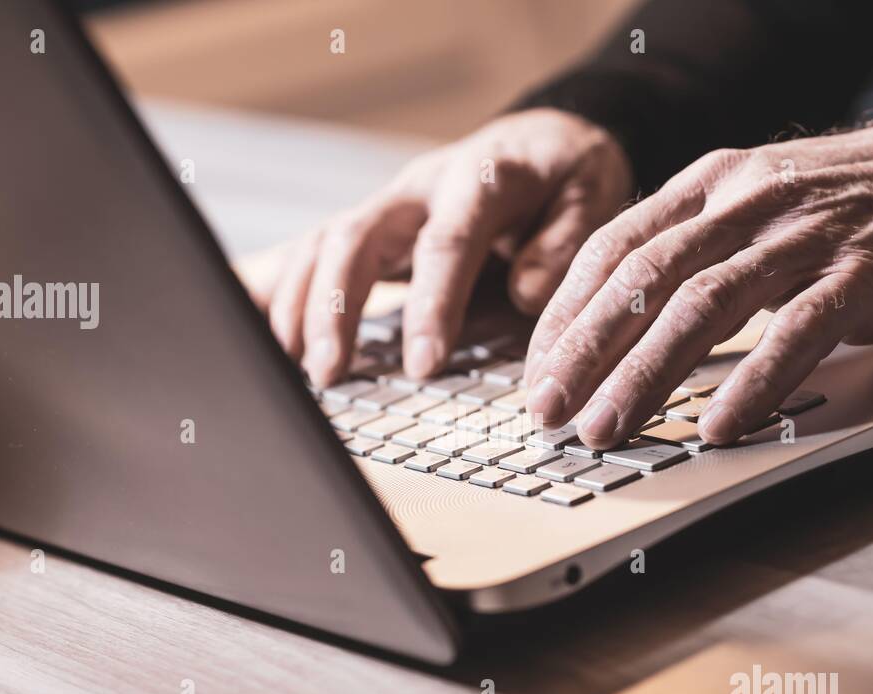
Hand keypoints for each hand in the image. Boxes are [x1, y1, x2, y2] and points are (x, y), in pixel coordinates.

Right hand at [253, 108, 632, 385]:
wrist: (540, 143)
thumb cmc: (566, 178)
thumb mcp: (592, 194)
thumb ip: (564, 241)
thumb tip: (524, 292)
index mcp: (480, 178)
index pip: (446, 241)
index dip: (431, 304)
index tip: (423, 366)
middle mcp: (419, 188)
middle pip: (357, 236)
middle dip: (336, 306)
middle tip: (329, 372)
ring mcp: (387, 207)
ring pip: (324, 244)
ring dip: (302, 306)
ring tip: (301, 369)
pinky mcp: (370, 229)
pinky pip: (316, 255)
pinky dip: (290, 295)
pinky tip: (280, 342)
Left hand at [523, 123, 872, 447]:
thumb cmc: (827, 211)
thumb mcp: (741, 209)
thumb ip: (681, 254)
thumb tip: (600, 331)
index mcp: (706, 185)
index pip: (613, 248)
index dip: (566, 314)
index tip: (535, 374)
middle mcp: (746, 201)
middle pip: (646, 277)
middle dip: (587, 350)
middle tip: (548, 412)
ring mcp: (805, 234)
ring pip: (708, 303)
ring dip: (647, 374)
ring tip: (607, 428)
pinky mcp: (864, 270)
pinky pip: (800, 330)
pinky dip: (755, 380)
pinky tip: (719, 425)